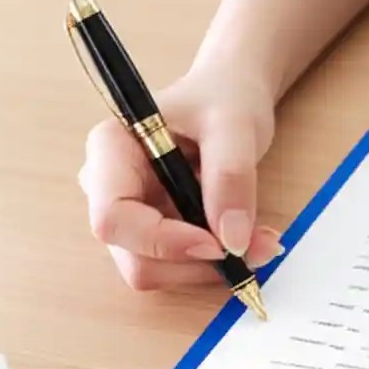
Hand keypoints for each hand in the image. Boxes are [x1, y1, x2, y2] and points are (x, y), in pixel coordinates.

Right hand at [79, 65, 284, 289]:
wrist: (231, 97)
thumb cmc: (223, 98)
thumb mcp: (235, 126)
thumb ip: (231, 177)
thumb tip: (231, 241)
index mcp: (111, 150)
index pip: (112, 217)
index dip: (161, 241)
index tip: (218, 243)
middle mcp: (107, 187)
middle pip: (134, 256)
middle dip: (198, 262)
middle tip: (260, 246)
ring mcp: (128, 214)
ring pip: (158, 271)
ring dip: (211, 268)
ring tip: (262, 240)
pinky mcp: (153, 233)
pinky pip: (178, 267)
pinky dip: (214, 263)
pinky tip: (246, 238)